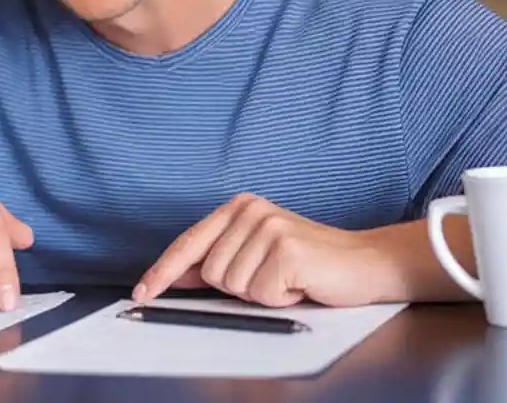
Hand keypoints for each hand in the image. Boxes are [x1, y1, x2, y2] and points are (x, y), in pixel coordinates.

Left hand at [133, 193, 393, 307]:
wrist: (363, 263)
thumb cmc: (309, 263)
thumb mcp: (254, 255)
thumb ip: (215, 261)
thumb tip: (174, 275)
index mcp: (239, 207)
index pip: (189, 242)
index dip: (163, 271)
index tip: (142, 292)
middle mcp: (250, 210)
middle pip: (211, 273)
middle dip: (239, 287)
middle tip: (273, 277)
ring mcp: (269, 226)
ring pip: (234, 286)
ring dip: (262, 293)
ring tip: (287, 279)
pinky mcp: (286, 249)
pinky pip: (261, 294)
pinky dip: (281, 298)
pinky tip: (300, 283)